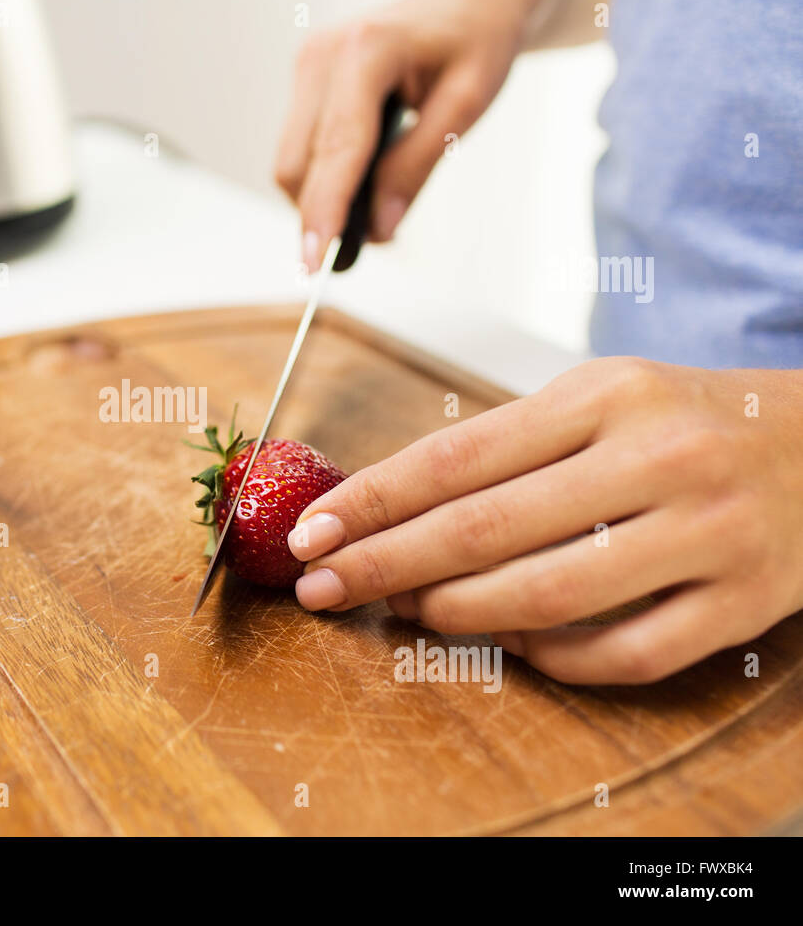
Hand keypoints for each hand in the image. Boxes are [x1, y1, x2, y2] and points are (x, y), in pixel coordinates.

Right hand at [274, 0, 552, 268]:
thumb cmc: (475, 39)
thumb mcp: (465, 106)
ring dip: (322, 197)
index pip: (336, 150)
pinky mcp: (306, 79)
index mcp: (367, 51)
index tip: (315, 262)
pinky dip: (324, 176)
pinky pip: (299, 147)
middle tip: (368, 243)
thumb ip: (417, 167)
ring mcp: (308, 66)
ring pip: (292, 162)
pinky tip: (361, 177)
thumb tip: (379, 228)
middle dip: (322, 214)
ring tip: (374, 205)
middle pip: (298, 165)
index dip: (324, 212)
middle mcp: (322, 56)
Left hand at [287, 357, 802, 683]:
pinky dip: (550, 658)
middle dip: (386, 564)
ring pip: (548, 596)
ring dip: (457, 614)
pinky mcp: (743, 602)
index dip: (372, 502)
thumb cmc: (682, 421)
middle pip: (486, 529)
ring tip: (410, 610)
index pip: (457, 457)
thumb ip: (501, 450)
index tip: (311, 533)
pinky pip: (622, 655)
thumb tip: (384, 508)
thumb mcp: (595, 400)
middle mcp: (658, 457)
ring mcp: (707, 534)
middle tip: (324, 587)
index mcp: (606, 395)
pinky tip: (511, 642)